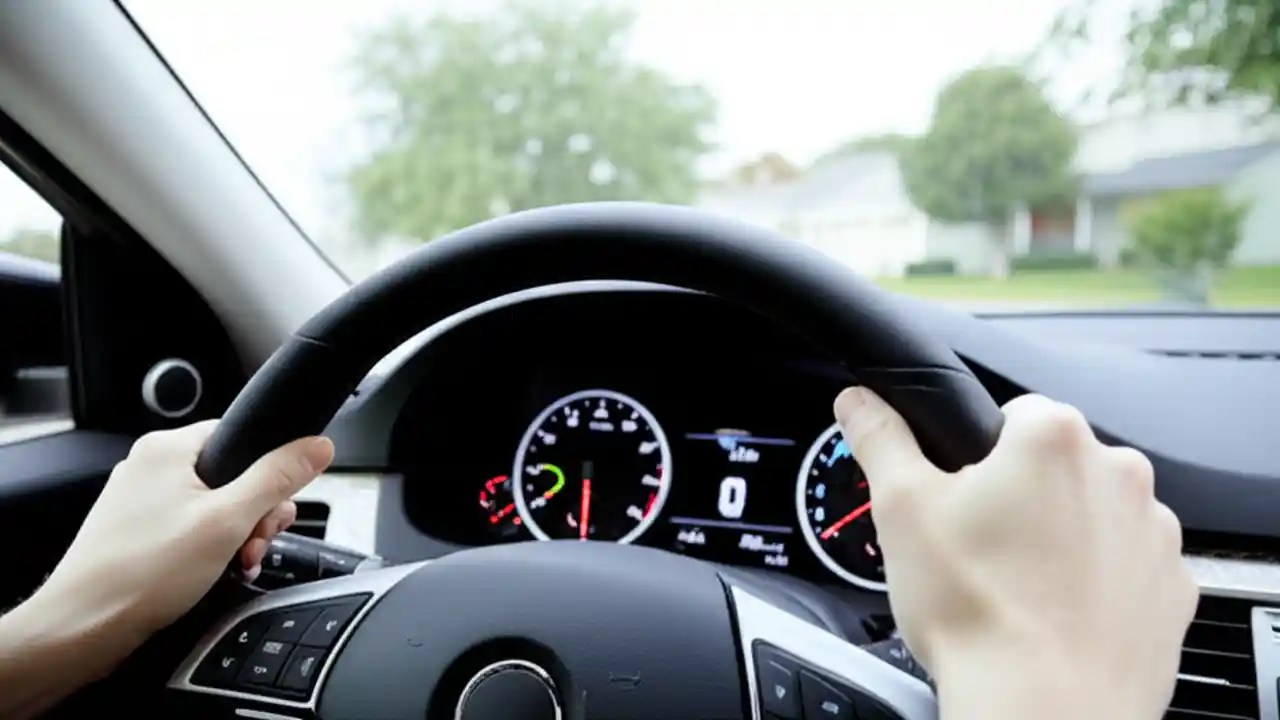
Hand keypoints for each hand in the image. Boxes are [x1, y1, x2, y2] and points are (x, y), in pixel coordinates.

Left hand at [35, 421, 332, 662]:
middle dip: (255, 513)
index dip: (270, 470)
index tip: (278, 505)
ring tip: (237, 564)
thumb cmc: (144, 573)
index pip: (240, 435)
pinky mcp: (135, 531)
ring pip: (213, 505)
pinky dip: (210, 548)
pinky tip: (217, 571)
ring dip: (237, 535)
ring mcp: (139, 500)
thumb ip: (277, 478)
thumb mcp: (229, 520)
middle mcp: (149, 467)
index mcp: (168, 448)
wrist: (84, 627)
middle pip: (231, 474)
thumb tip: (317, 445)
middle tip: (256, 542)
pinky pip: (190, 527)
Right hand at [834, 388, 1196, 719]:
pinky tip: (1055, 613)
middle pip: (1054, 465)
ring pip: (1092, 515)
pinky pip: (1126, 567)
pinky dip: (1096, 582)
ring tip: (1016, 589)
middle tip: (978, 549)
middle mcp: (1118, 474)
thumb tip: (862, 403)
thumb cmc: (978, 615)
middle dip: (1019, 496)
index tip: (961, 498)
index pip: (1010, 413)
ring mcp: (1153, 534)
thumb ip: (880, 440)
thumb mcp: (901, 510)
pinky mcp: (1171, 588)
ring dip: (1060, 537)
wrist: (1043, 710)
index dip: (976, 457)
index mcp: (1053, 437)